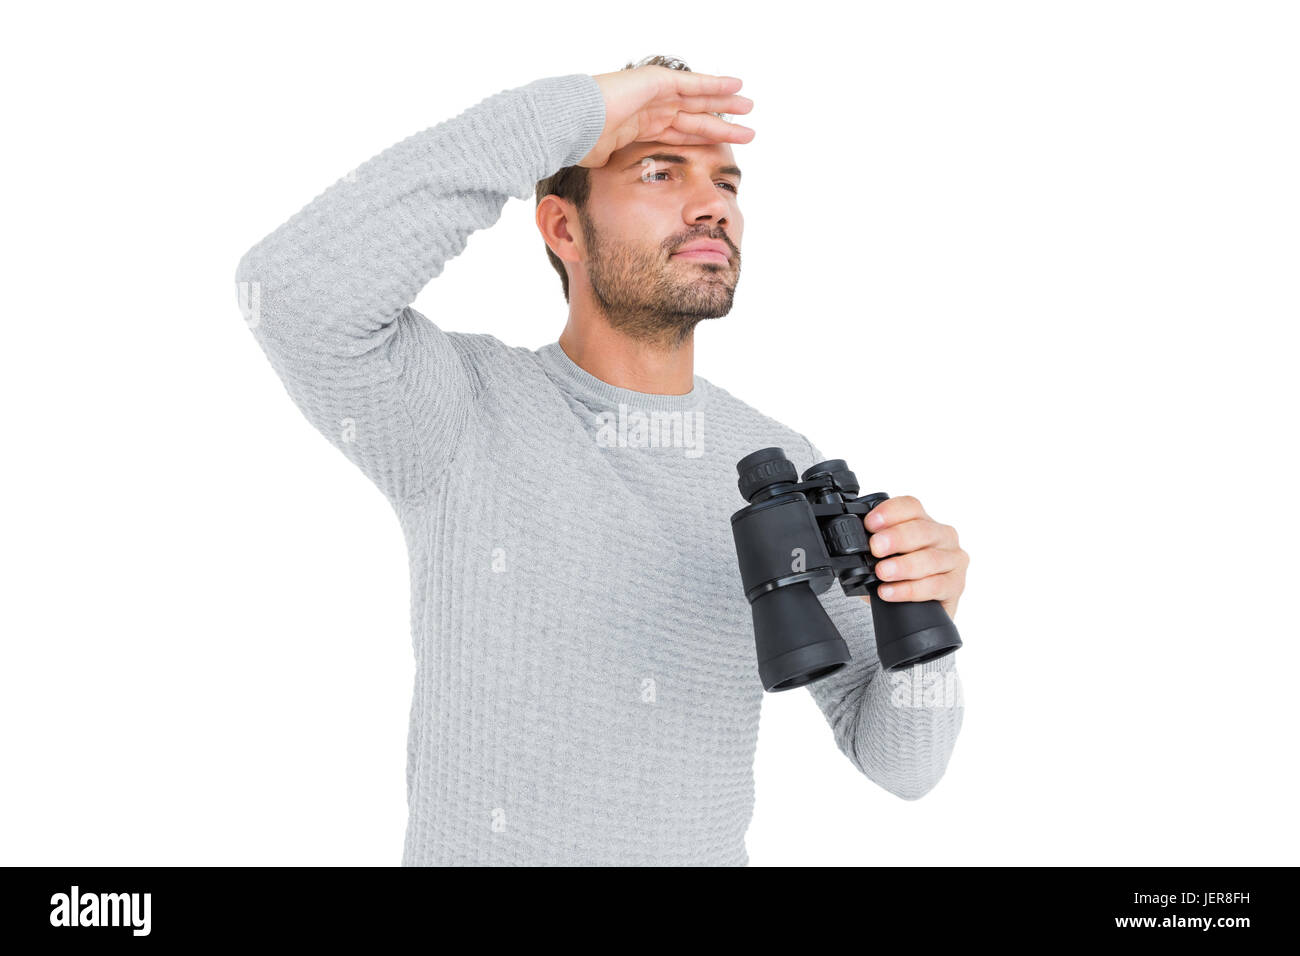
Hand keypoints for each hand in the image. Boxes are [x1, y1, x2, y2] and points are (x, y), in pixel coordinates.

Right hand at [580, 65, 754, 168]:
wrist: (570, 124)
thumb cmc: (579, 145)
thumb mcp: (604, 164)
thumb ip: (615, 170)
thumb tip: (612, 188)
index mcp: (640, 128)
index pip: (679, 134)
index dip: (701, 139)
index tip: (721, 147)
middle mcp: (650, 109)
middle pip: (694, 117)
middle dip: (720, 123)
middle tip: (746, 131)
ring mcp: (653, 94)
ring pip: (698, 99)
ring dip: (725, 103)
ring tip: (750, 107)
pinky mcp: (656, 82)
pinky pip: (692, 83)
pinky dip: (714, 84)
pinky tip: (736, 85)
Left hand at [862, 496, 968, 620]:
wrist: (915, 608)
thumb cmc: (899, 576)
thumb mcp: (885, 556)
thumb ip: (873, 548)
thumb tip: (852, 548)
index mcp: (923, 521)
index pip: (910, 506)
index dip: (889, 512)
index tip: (870, 524)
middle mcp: (942, 536)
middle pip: (922, 530)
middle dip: (896, 538)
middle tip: (875, 548)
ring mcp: (953, 560)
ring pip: (930, 559)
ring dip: (903, 565)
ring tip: (882, 572)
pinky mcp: (956, 585)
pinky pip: (935, 586)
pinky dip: (909, 590)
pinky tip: (890, 592)